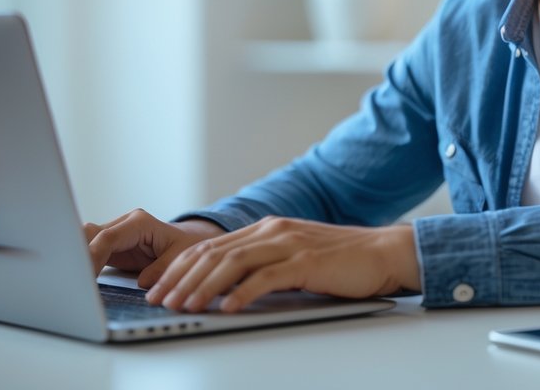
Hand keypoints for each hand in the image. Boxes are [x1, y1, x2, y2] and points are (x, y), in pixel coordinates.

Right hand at [83, 209, 223, 287]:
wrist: (190, 241)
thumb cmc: (189, 246)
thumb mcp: (181, 258)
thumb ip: (163, 269)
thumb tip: (142, 283)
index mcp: (140, 222)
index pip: (108, 236)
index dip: (92, 254)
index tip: (83, 274)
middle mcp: (124, 223)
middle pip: (90, 234)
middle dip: (77, 254)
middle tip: (69, 280)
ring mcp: (116, 233)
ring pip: (84, 239)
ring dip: (76, 257)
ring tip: (69, 280)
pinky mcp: (111, 246)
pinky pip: (90, 250)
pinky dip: (82, 262)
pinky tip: (77, 278)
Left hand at [145, 216, 420, 312]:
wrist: (384, 253)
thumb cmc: (341, 262)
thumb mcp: (292, 258)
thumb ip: (262, 266)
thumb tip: (224, 290)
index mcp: (265, 229)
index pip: (209, 246)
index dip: (176, 265)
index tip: (154, 284)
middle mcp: (272, 231)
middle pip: (213, 253)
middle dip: (179, 277)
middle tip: (157, 299)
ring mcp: (289, 244)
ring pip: (232, 263)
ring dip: (203, 287)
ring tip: (183, 307)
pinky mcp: (307, 262)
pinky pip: (267, 278)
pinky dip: (243, 293)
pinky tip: (227, 309)